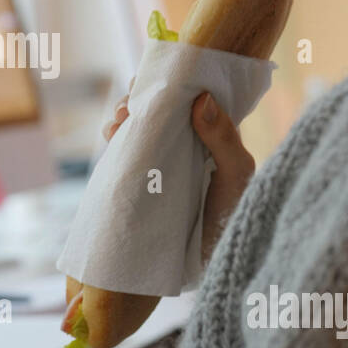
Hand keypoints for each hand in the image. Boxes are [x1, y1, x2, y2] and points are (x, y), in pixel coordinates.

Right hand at [101, 81, 254, 263]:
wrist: (212, 266)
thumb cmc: (233, 218)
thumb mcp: (236, 174)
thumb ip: (223, 137)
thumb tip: (200, 98)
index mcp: (213, 139)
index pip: (189, 101)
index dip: (167, 87)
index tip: (150, 81)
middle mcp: (187, 149)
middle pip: (159, 113)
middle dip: (139, 103)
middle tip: (126, 108)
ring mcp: (164, 166)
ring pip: (140, 132)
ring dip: (124, 120)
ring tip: (116, 124)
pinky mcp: (144, 186)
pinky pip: (127, 157)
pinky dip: (116, 143)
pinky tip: (112, 138)